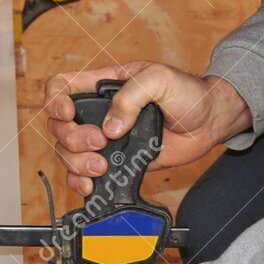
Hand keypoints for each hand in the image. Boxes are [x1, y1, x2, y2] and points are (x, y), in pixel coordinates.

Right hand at [44, 61, 251, 195]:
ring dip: (77, 163)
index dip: (54, 99)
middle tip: (100, 143)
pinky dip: (80, 182)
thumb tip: (110, 127)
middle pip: (60, 126)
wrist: (208, 122)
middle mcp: (98, 112)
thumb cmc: (188, 93)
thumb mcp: (160, 79)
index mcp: (103, 85)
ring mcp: (105, 138)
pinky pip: (84, 174)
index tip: (67, 113)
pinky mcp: (116, 161)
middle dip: (72, 139)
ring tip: (102, 167)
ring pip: (68, 153)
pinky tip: (92, 185)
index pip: (61, 86)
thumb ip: (132, 96)